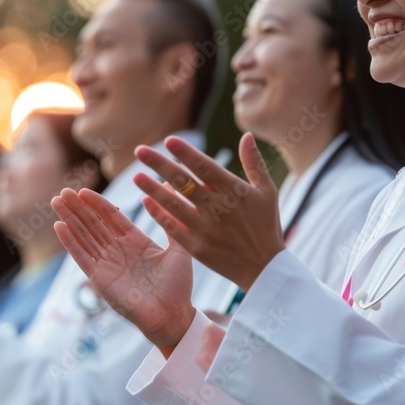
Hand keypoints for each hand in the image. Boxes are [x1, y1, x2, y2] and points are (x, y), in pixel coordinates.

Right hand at [52, 188, 195, 348]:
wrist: (172, 315)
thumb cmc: (178, 285)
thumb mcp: (178, 247)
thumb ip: (170, 219)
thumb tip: (170, 188)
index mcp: (135, 242)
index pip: (112, 217)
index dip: (97, 204)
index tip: (84, 190)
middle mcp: (118, 251)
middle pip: (93, 224)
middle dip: (78, 207)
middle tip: (63, 190)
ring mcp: (107, 264)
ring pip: (84, 236)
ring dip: (70, 219)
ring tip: (56, 202)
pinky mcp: (99, 279)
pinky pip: (81, 256)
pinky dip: (70, 242)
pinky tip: (59, 227)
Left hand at [133, 132, 283, 290]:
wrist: (264, 269)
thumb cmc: (266, 225)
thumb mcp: (268, 192)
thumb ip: (254, 163)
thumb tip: (246, 135)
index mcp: (235, 192)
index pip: (205, 167)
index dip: (187, 153)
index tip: (169, 140)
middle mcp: (217, 209)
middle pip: (183, 183)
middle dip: (160, 165)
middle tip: (140, 151)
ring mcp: (205, 229)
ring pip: (173, 205)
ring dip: (152, 189)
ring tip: (136, 176)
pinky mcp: (196, 247)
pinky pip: (172, 228)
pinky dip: (159, 214)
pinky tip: (146, 201)